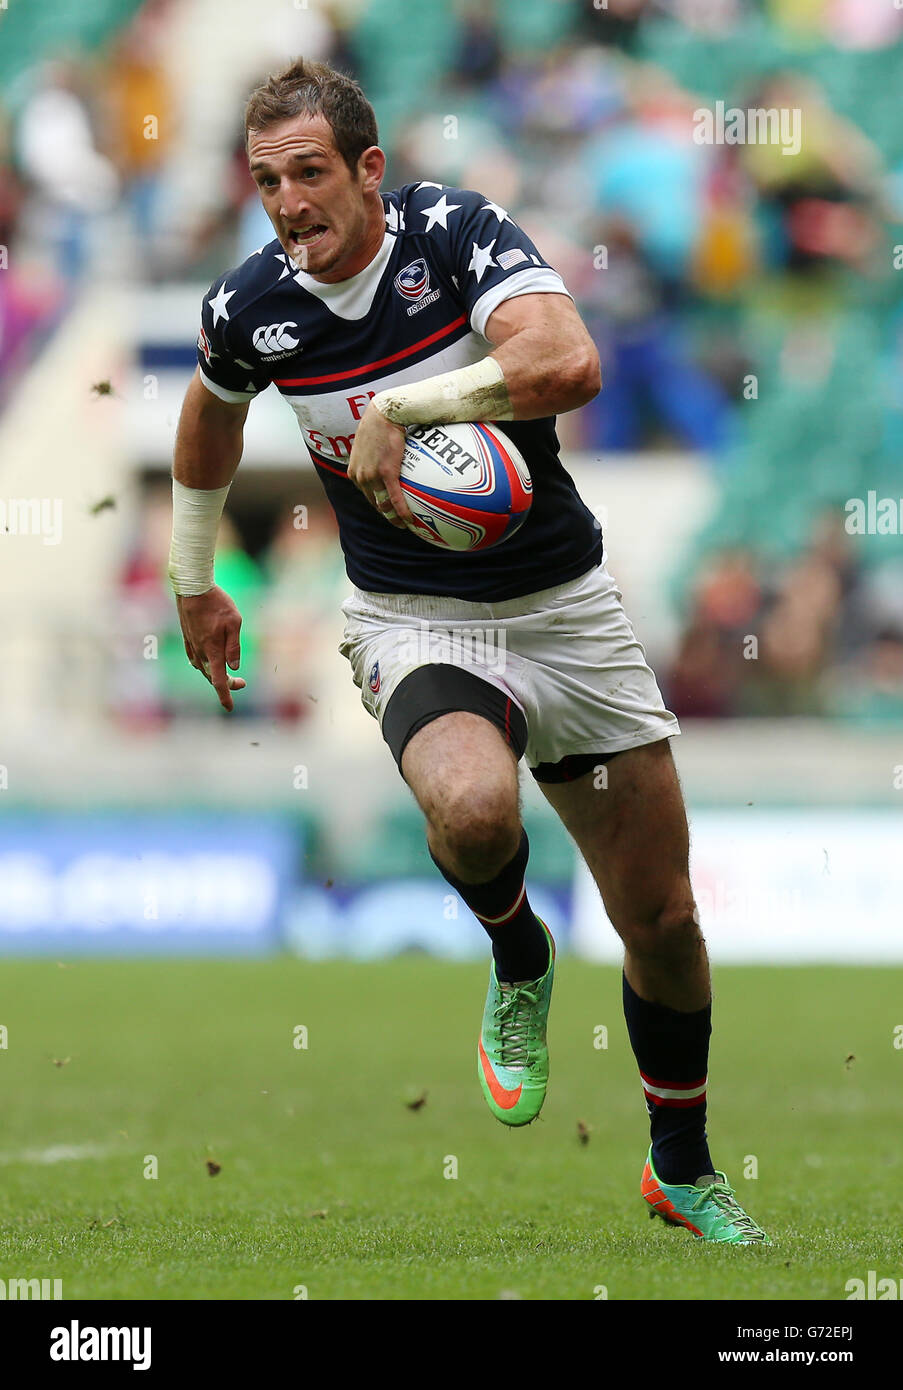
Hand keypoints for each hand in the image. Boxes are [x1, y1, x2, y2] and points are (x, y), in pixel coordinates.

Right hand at [176, 586, 245, 711]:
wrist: (192, 588)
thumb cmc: (216, 603)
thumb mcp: (234, 622)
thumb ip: (234, 647)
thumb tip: (234, 668)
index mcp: (212, 650)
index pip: (219, 680)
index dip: (225, 695)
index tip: (229, 708)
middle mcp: (199, 651)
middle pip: (212, 676)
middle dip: (227, 684)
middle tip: (242, 683)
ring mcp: (191, 645)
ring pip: (203, 668)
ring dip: (215, 674)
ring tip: (228, 674)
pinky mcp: (187, 638)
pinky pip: (194, 659)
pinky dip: (203, 666)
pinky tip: (206, 665)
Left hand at [346, 404, 412, 528]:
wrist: (384, 414)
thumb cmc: (378, 424)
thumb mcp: (368, 443)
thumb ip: (371, 457)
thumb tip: (383, 459)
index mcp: (354, 472)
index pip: (366, 495)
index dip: (377, 506)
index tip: (388, 512)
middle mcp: (360, 477)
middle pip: (374, 503)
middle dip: (385, 516)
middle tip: (398, 523)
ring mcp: (372, 476)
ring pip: (383, 506)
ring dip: (394, 518)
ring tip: (404, 525)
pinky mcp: (386, 473)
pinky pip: (395, 498)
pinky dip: (402, 511)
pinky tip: (410, 520)